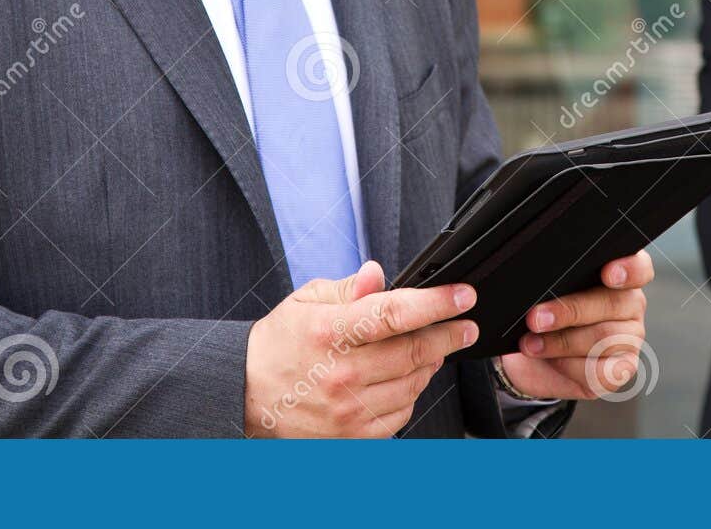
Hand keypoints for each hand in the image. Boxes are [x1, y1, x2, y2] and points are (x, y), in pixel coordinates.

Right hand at [244, 260, 476, 437]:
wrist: (245, 396)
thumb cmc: (277, 345)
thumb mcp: (305, 302)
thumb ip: (349, 289)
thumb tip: (379, 273)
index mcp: (330, 332)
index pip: (394, 313)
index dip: (436, 303)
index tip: (463, 296)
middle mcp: (341, 373)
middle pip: (414, 352)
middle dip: (449, 335)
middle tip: (465, 324)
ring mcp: (348, 409)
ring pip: (413, 384)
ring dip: (430, 363)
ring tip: (430, 348)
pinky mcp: (352, 436)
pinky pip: (401, 414)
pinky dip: (412, 393)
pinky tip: (406, 378)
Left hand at [497, 251, 652, 400]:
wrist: (527, 353)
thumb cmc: (540, 313)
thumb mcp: (543, 291)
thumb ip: (555, 280)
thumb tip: (542, 279)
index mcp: (617, 273)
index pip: (639, 266)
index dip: (628, 269)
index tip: (608, 274)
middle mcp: (630, 303)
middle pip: (612, 303)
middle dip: (570, 311)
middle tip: (536, 318)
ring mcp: (630, 337)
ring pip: (604, 338)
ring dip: (562, 342)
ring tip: (532, 344)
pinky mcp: (623, 368)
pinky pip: (601, 370)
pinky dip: (570, 366)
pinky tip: (553, 361)